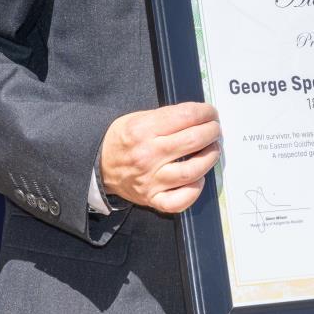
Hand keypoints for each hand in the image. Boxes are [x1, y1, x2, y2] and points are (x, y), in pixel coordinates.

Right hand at [100, 102, 220, 213]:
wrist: (98, 166)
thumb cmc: (123, 140)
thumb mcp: (137, 118)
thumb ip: (167, 117)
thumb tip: (200, 116)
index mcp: (143, 130)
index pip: (185, 116)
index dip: (205, 112)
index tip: (211, 113)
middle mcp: (147, 155)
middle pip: (193, 141)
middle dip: (212, 131)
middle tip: (215, 129)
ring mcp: (151, 180)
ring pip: (192, 171)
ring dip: (210, 158)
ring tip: (212, 150)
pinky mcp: (152, 199)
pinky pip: (180, 201)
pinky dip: (194, 190)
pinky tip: (198, 179)